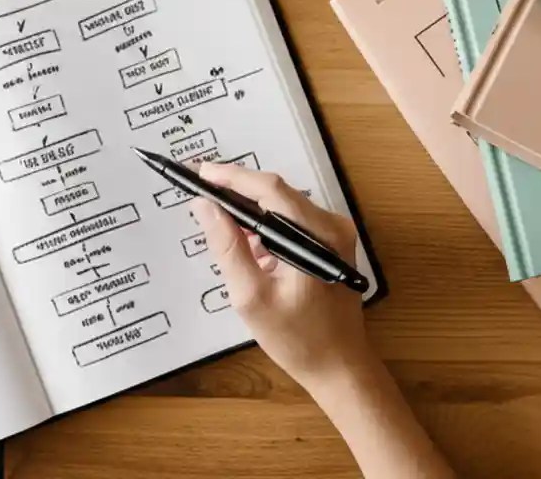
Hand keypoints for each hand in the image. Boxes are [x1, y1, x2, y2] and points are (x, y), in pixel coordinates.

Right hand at [190, 163, 371, 388]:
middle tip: (201, 195)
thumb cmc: (298, 340)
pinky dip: (266, 229)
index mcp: (319, 235)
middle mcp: (333, 225)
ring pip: (282, 207)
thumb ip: (227, 247)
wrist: (340, 367)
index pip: (270, 189)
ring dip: (250, 214)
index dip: (232, 177)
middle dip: (237, 193)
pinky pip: (292, 223)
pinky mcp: (331, 244)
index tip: (200, 173)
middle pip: (277, 193)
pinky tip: (247, 248)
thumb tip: (204, 207)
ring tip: (218, 225)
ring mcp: (335, 233)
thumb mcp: (252, 297)